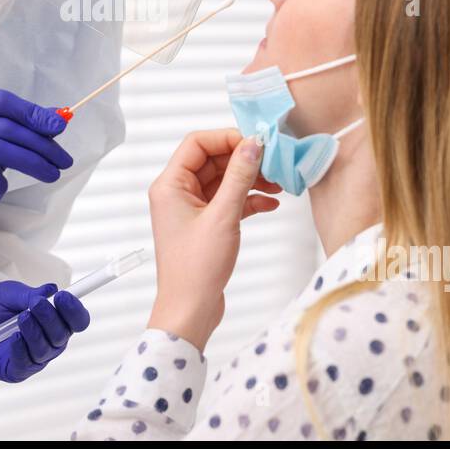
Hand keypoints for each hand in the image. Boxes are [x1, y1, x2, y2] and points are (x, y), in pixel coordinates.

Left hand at [0, 281, 90, 382]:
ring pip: (46, 350)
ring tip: (21, 318)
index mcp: (54, 321)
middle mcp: (49, 342)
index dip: (74, 310)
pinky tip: (14, 337)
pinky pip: (26, 364)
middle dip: (52, 319)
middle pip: (63, 336)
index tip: (64, 296)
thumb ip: (29, 294)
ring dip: (36, 333)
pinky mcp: (16, 371)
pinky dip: (21, 350)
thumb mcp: (9, 293)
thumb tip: (51, 290)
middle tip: (37, 304)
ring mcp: (34, 358)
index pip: (76, 321)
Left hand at [146, 129, 279, 349]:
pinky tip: (271, 204)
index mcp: (170, 185)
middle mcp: (177, 192)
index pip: (197, 143)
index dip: (227, 138)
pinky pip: (228, 201)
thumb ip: (239, 177)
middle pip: (213, 160)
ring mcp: (192, 209)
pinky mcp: (206, 225)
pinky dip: (248, 199)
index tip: (256, 143)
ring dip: (250, 179)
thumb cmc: (196, 268)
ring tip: (279, 183)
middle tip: (274, 162)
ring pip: (224, 181)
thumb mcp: (223, 216)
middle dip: (244, 160)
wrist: (190, 310)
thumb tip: (253, 144)